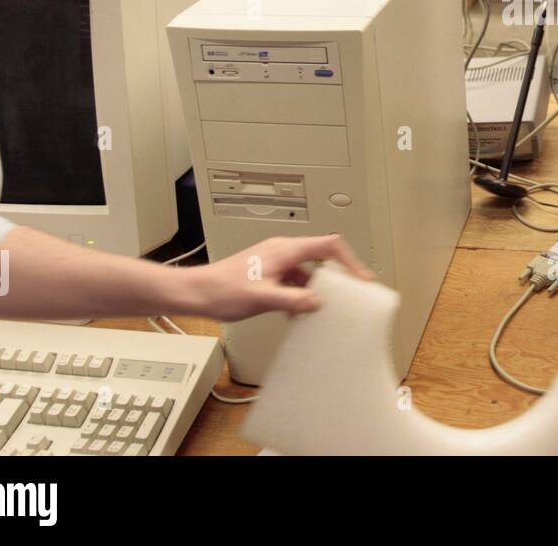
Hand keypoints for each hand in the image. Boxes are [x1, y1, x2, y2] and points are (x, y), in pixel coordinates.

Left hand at [184, 234, 374, 321]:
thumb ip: (293, 300)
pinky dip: (299, 294)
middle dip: (334, 277)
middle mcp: (282, 251)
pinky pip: (293, 280)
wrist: (196, 292)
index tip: (360, 277)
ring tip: (318, 308)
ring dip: (314, 289)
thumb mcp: (262, 298)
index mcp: (285, 250)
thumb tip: (318, 302)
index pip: (328, 245)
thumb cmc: (222, 289)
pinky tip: (295, 312)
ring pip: (307, 271)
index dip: (349, 260)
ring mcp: (274, 261)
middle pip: (321, 257)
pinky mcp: (267, 272)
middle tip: (346, 294)